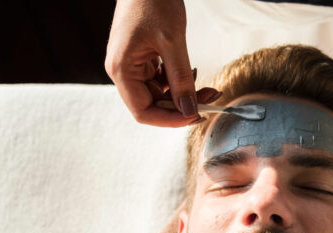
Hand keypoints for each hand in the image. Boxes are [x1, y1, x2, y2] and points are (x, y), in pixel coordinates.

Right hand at [105, 0, 215, 126]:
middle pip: (153, 104)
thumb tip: (189, 110)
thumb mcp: (172, 42)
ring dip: (184, 95)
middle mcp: (123, 71)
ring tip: (208, 87)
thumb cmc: (153, 2)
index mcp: (122, 70)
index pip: (144, 112)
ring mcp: (132, 65)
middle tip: (211, 98)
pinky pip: (161, 81)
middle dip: (183, 106)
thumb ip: (181, 79)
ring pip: (160, 94)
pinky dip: (179, 82)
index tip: (197, 116)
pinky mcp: (142, 59)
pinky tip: (193, 73)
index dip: (171, 119)